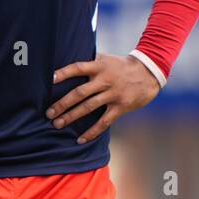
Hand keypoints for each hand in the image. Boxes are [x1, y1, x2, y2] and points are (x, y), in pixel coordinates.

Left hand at [46, 53, 160, 143]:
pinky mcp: (121, 107)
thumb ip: (89, 62)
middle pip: (80, 92)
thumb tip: (65, 63)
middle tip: (49, 113)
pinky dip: (92, 132)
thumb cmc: (120, 66)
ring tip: (57, 124)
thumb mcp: (106, 59)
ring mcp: (113, 94)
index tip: (50, 80)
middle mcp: (105, 80)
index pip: (77, 67)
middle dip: (62, 104)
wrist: (149, 73)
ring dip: (71, 117)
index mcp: (99, 66)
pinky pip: (104, 122)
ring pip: (88, 107)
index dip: (63, 73)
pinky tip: (80, 139)